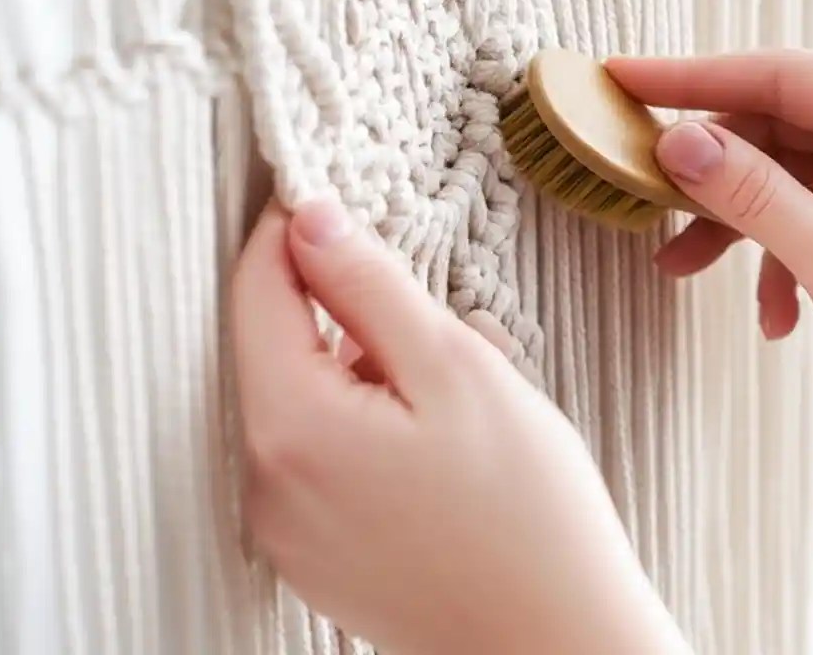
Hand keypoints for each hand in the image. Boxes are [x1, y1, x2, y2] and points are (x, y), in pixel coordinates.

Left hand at [231, 202, 687, 653]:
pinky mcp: (316, 557)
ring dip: (366, 377)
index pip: (257, 292)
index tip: (332, 202)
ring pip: (306, 406)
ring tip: (457, 408)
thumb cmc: (527, 518)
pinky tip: (442, 454)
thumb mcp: (457, 371)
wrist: (555, 640)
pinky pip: (322, 462)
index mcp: (292, 429)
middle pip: (281, 352)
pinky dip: (368, 432)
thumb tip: (312, 224)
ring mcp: (286, 531)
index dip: (293, 234)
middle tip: (437, 329)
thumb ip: (370, 288)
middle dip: (348, 319)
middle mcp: (266, 486)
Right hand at [607, 51, 812, 424]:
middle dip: (714, 173)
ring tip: (683, 267)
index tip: (624, 79)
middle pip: (779, 125)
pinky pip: (812, 213)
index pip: (782, 76)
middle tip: (646, 197)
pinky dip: (781, 256)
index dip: (694, 79)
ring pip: (787, 174)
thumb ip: (753, 195)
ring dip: (738, 223)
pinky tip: (774, 316)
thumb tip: (678, 144)